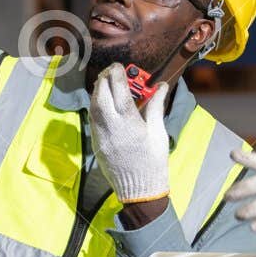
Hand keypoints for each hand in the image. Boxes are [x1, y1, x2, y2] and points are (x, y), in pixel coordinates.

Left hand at [90, 64, 170, 203]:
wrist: (139, 190)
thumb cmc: (154, 162)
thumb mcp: (158, 134)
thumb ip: (156, 107)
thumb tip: (162, 86)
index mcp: (130, 125)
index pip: (119, 93)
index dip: (117, 76)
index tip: (118, 66)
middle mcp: (112, 129)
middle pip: (102, 97)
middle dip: (104, 80)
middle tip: (111, 70)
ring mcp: (101, 137)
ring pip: (93, 107)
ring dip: (98, 91)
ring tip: (105, 81)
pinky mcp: (96, 144)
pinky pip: (93, 119)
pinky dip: (96, 105)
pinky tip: (102, 100)